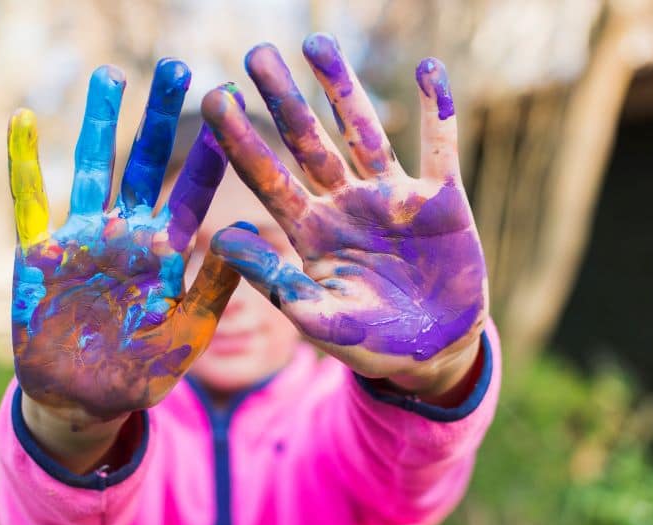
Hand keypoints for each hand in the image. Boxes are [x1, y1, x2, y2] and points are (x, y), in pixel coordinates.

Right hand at [9, 61, 243, 423]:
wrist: (86, 400)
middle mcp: (128, 236)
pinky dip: (24, 162)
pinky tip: (23, 121)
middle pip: (147, 166)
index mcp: (167, 254)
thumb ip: (215, 285)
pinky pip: (29, 200)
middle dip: (161, 119)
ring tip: (110, 76)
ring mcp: (84, 239)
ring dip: (99, 124)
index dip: (212, 152)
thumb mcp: (188, 331)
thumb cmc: (143, 372)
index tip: (233, 107)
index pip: (194, 193)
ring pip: (94, 169)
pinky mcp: (41, 253)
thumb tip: (249, 232)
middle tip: (177, 70)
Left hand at [202, 34, 487, 392]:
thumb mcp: (319, 320)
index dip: (240, 142)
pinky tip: (429, 70)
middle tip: (256, 54)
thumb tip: (219, 240)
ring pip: (363, 132)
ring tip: (317, 44)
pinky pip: (439, 146)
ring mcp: (392, 197)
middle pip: (308, 142)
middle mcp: (345, 205)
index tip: (212, 101)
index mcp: (311, 233)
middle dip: (283, 100)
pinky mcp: (440, 200)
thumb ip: (276, 281)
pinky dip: (437, 110)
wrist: (433, 351)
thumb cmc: (371, 342)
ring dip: (343, 89)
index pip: (268, 179)